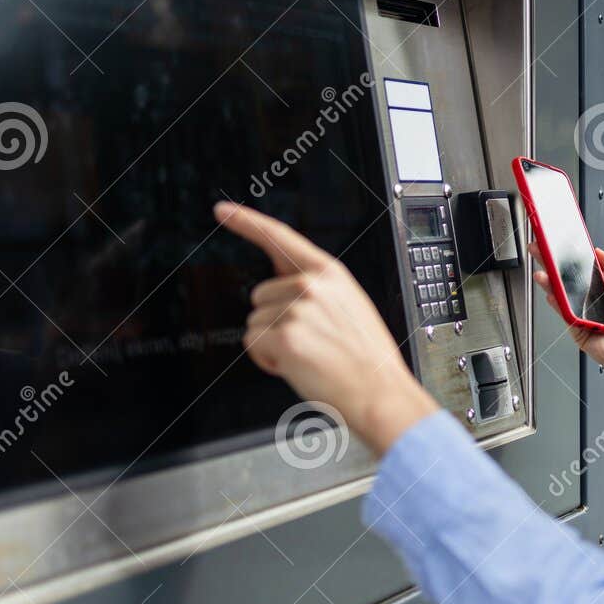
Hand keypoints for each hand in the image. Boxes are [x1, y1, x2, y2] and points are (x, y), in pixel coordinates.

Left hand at [215, 201, 439, 454]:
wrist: (381, 392)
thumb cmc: (366, 358)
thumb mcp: (349, 306)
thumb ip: (316, 289)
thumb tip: (279, 285)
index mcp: (329, 273)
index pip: (280, 237)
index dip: (246, 221)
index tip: (222, 210)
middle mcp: (312, 285)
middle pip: (259, 295)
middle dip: (274, 322)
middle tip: (309, 342)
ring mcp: (299, 310)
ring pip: (253, 322)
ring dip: (271, 344)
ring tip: (309, 355)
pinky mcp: (287, 337)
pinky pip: (253, 343)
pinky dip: (267, 360)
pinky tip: (297, 366)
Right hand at [530, 242, 603, 408]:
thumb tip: (597, 251)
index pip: (584, 269)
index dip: (571, 258)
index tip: (559, 245)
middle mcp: (596, 301)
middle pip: (569, 281)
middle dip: (553, 266)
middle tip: (540, 251)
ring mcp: (586, 316)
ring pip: (563, 297)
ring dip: (550, 283)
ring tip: (542, 270)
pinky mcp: (579, 331)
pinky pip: (564, 315)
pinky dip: (556, 304)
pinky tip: (551, 292)